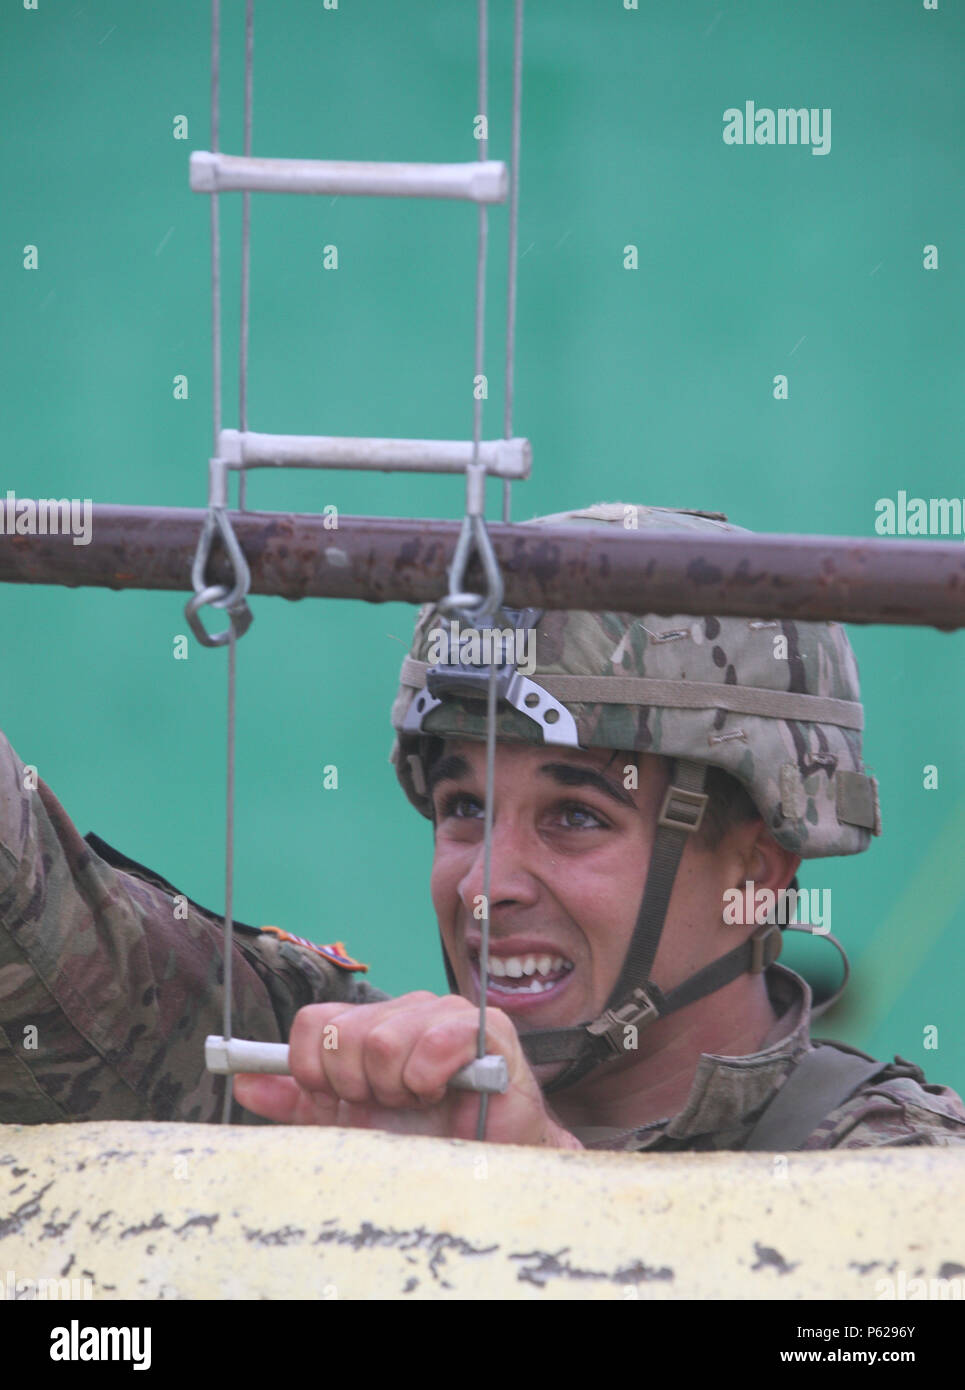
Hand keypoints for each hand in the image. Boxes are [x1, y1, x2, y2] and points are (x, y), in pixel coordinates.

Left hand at [233, 990, 582, 1147]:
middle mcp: (404, 1008)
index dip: (316, 1070)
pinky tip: (446, 1092)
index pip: (313, 1022)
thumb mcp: (349, 1121)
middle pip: (345, 1034)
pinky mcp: (486, 1027)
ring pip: (384, 1040)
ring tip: (421, 1100)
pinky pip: (436, 1041)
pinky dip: (431, 1077)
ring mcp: (445, 1012)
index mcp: (370, 1023)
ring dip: (398, 1088)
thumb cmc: (423, 1138)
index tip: (341, 1098)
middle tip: (390, 1102)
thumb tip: (243, 1080)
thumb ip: (298, 1099)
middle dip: (359, 1086)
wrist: (489, 1163)